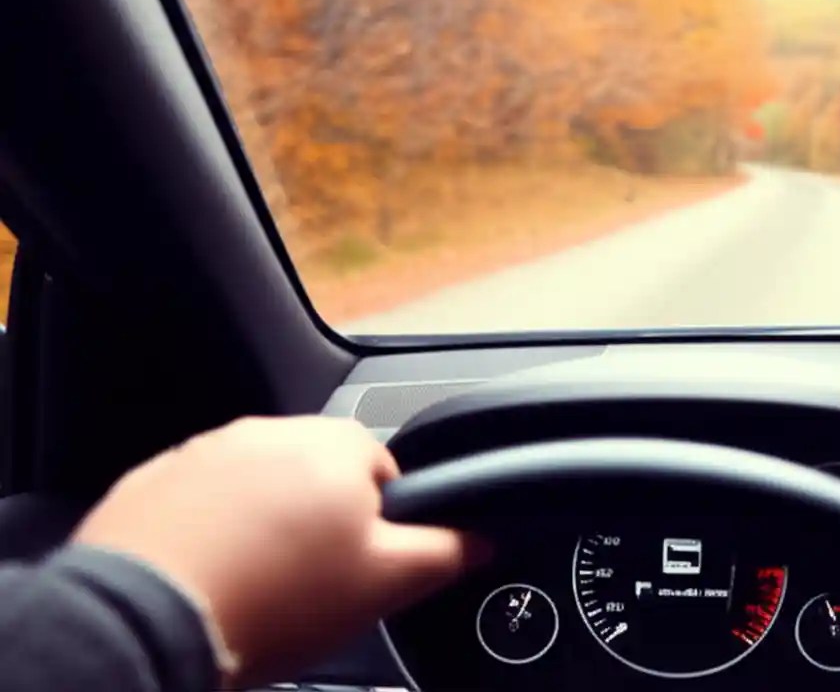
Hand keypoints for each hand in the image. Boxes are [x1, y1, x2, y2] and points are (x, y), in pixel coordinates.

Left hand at [73, 416, 485, 686]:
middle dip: (320, 521)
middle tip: (308, 584)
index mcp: (337, 445)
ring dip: (263, 525)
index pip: (385, 474)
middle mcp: (271, 430)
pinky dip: (209, 533)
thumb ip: (444, 552)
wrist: (150, 619)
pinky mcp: (155, 480)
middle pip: (319, 477)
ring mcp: (205, 451)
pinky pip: (200, 503)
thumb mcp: (384, 584)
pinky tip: (208, 578)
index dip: (380, 528)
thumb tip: (480, 539)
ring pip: (258, 488)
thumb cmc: (275, 599)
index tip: (359, 568)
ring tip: (253, 587)